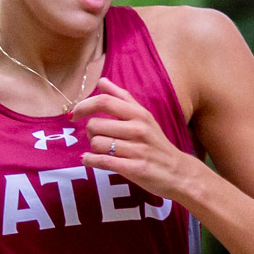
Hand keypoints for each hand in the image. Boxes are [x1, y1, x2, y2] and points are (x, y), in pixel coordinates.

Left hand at [72, 77, 194, 202]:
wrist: (178, 172)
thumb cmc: (157, 143)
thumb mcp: (144, 117)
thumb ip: (122, 98)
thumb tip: (102, 81)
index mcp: (139, 114)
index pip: (104, 102)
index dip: (84, 106)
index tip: (74, 114)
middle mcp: (138, 129)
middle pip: (96, 125)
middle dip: (91, 132)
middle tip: (98, 137)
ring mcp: (137, 150)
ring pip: (97, 143)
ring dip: (94, 148)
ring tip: (103, 150)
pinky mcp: (135, 169)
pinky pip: (102, 161)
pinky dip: (90, 160)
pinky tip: (89, 159)